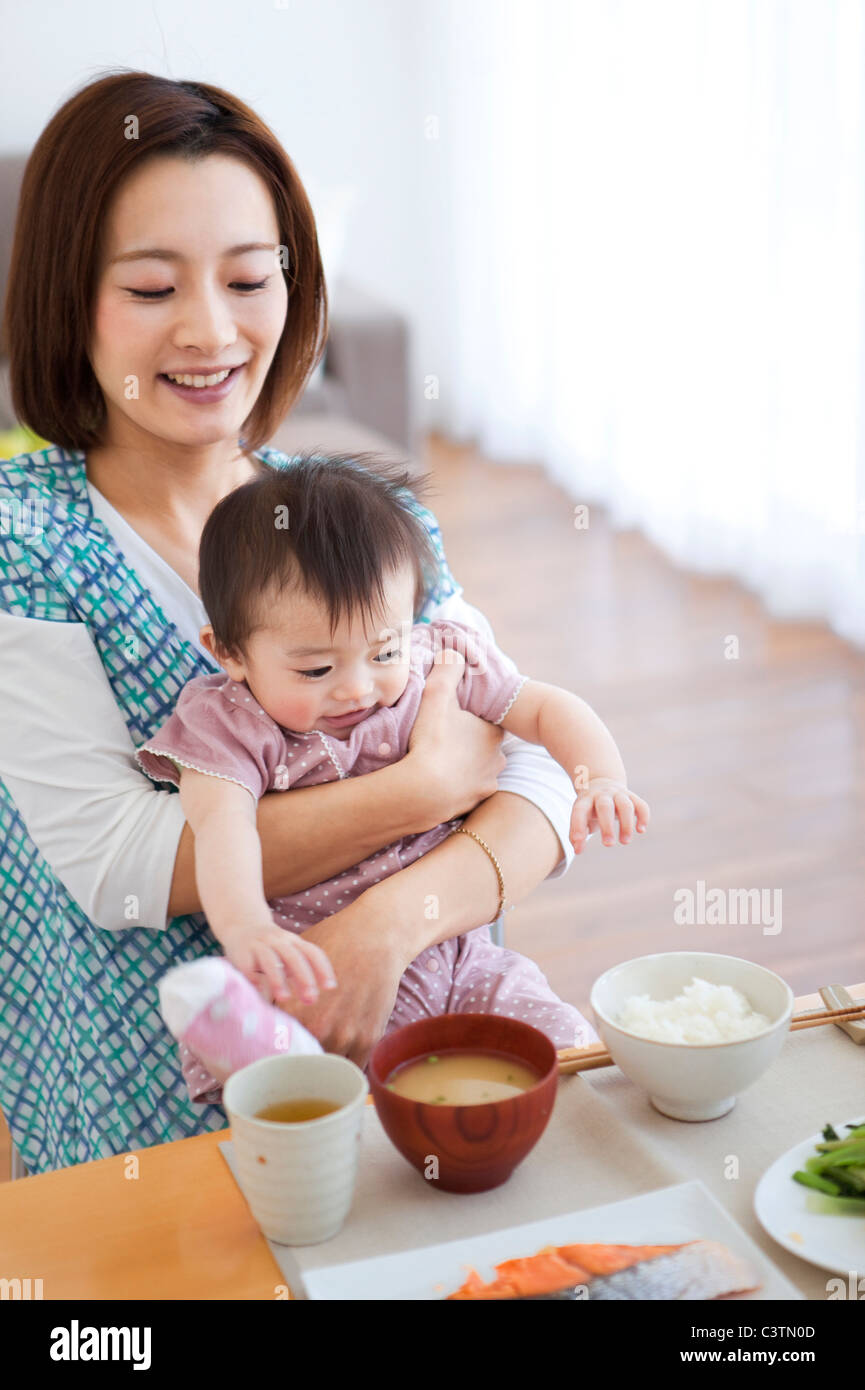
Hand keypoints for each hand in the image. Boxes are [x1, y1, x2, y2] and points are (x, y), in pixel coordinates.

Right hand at [219, 915, 337, 1006]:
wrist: (241, 924)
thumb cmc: (271, 948)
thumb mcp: (287, 953)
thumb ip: (298, 972)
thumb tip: (311, 998)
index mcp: (293, 941)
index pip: (312, 952)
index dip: (323, 969)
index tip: (330, 988)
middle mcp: (278, 940)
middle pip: (294, 957)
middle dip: (304, 978)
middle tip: (311, 998)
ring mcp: (259, 944)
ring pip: (270, 960)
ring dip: (278, 980)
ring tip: (284, 998)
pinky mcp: (241, 952)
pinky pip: (248, 965)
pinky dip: (253, 978)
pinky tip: (259, 991)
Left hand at [276, 902, 407, 1069]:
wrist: (375, 938)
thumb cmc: (333, 945)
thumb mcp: (296, 964)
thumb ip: (278, 992)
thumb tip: (259, 1008)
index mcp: (294, 1012)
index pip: (278, 1048)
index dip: (277, 1052)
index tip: (277, 1054)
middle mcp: (319, 1027)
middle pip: (302, 1061)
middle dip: (299, 1061)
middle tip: (297, 1061)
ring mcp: (346, 1035)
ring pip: (329, 1067)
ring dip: (324, 1065)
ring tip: (319, 1061)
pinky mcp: (369, 1037)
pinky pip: (355, 1065)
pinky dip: (347, 1064)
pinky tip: (342, 1058)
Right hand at [406, 649, 505, 827]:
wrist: (423, 791)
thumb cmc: (432, 741)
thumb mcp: (437, 697)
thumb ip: (447, 671)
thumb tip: (453, 652)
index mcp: (493, 733)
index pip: (490, 722)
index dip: (473, 720)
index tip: (454, 720)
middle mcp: (498, 760)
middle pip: (485, 747)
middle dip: (469, 744)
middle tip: (443, 741)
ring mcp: (487, 785)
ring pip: (478, 771)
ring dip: (463, 768)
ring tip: (438, 763)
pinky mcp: (473, 805)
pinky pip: (466, 792)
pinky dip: (456, 788)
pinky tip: (438, 783)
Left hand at [570, 777, 649, 853]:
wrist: (602, 781)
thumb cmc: (590, 808)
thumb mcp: (581, 817)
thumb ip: (577, 834)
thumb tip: (578, 851)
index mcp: (585, 800)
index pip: (579, 811)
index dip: (578, 826)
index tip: (578, 841)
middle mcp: (602, 795)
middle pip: (605, 807)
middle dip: (607, 826)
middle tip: (608, 844)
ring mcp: (618, 794)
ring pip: (625, 806)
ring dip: (626, 824)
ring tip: (625, 842)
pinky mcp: (632, 797)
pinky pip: (641, 805)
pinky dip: (643, 817)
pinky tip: (641, 830)